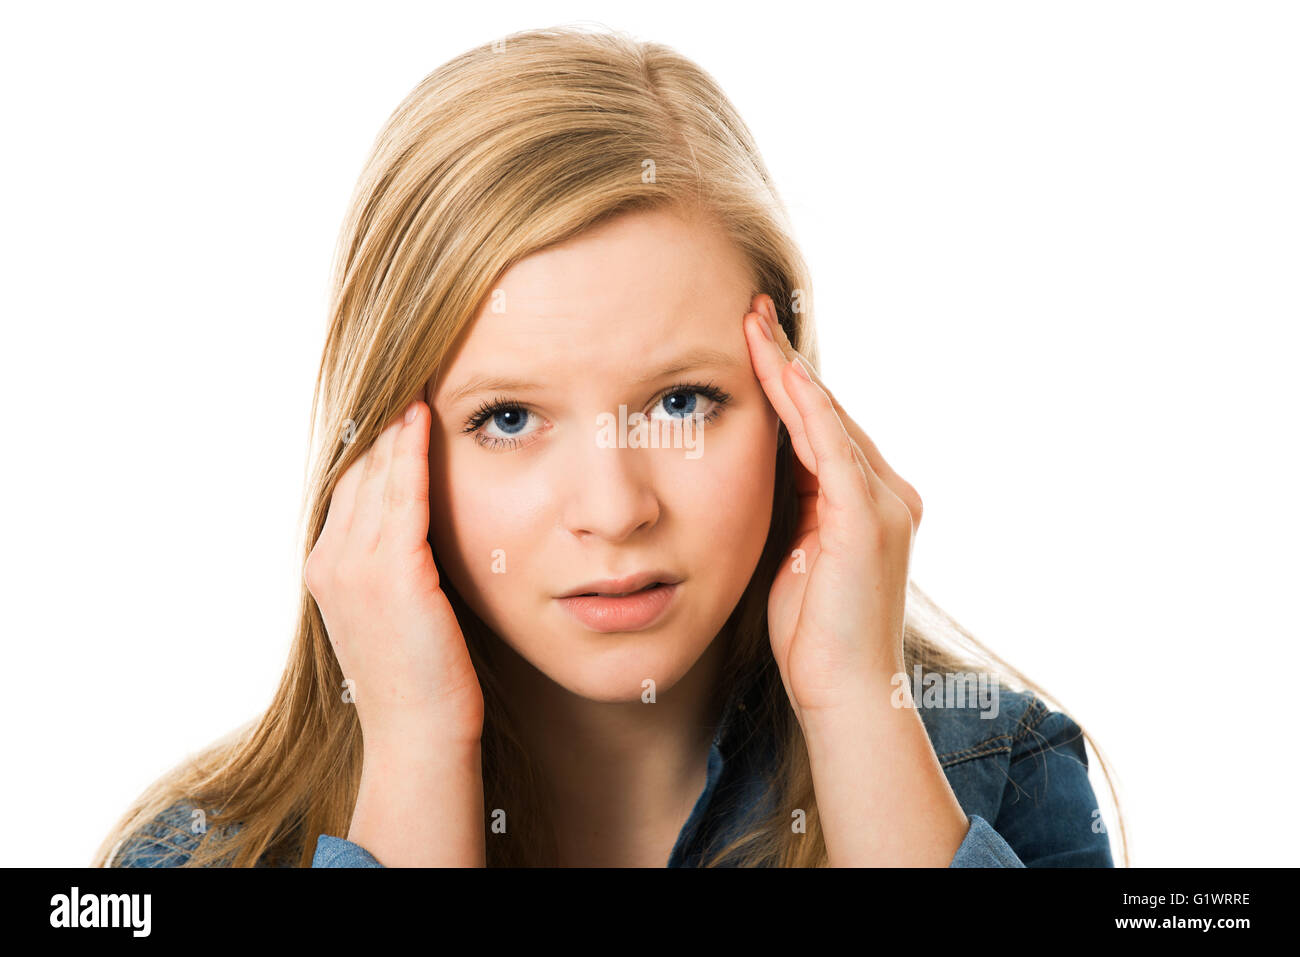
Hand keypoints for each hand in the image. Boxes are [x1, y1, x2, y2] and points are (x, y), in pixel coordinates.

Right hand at [305, 400, 483, 746]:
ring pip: (374, 475)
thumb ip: (394, 563)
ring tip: (415, 382)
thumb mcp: (392, 612)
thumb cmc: (419, 678)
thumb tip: (416, 527)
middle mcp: (330, 561)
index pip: (349, 486)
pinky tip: (422, 419)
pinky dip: (410, 452)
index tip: (394, 404)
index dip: (372, 444)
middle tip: (407, 373)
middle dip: (379, 426)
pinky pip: (401, 496)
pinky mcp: (391, 573)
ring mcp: (354, 566)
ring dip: (394, 427)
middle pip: (355, 471)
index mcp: (326, 568)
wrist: (420, 735)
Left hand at [743, 295, 923, 724]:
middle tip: (749, 313)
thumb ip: (795, 510)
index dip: (788, 384)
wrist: (845, 690)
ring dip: (787, 368)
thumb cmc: (815, 635)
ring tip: (752, 324)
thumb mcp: (799, 557)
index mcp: (870, 502)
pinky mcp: (868, 516)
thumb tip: (764, 472)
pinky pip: (829, 444)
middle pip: (828, 411)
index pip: (823, 428)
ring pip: (828, 417)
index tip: (754, 341)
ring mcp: (884, 501)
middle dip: (786, 362)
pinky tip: (775, 368)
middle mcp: (887, 491)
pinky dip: (802, 404)